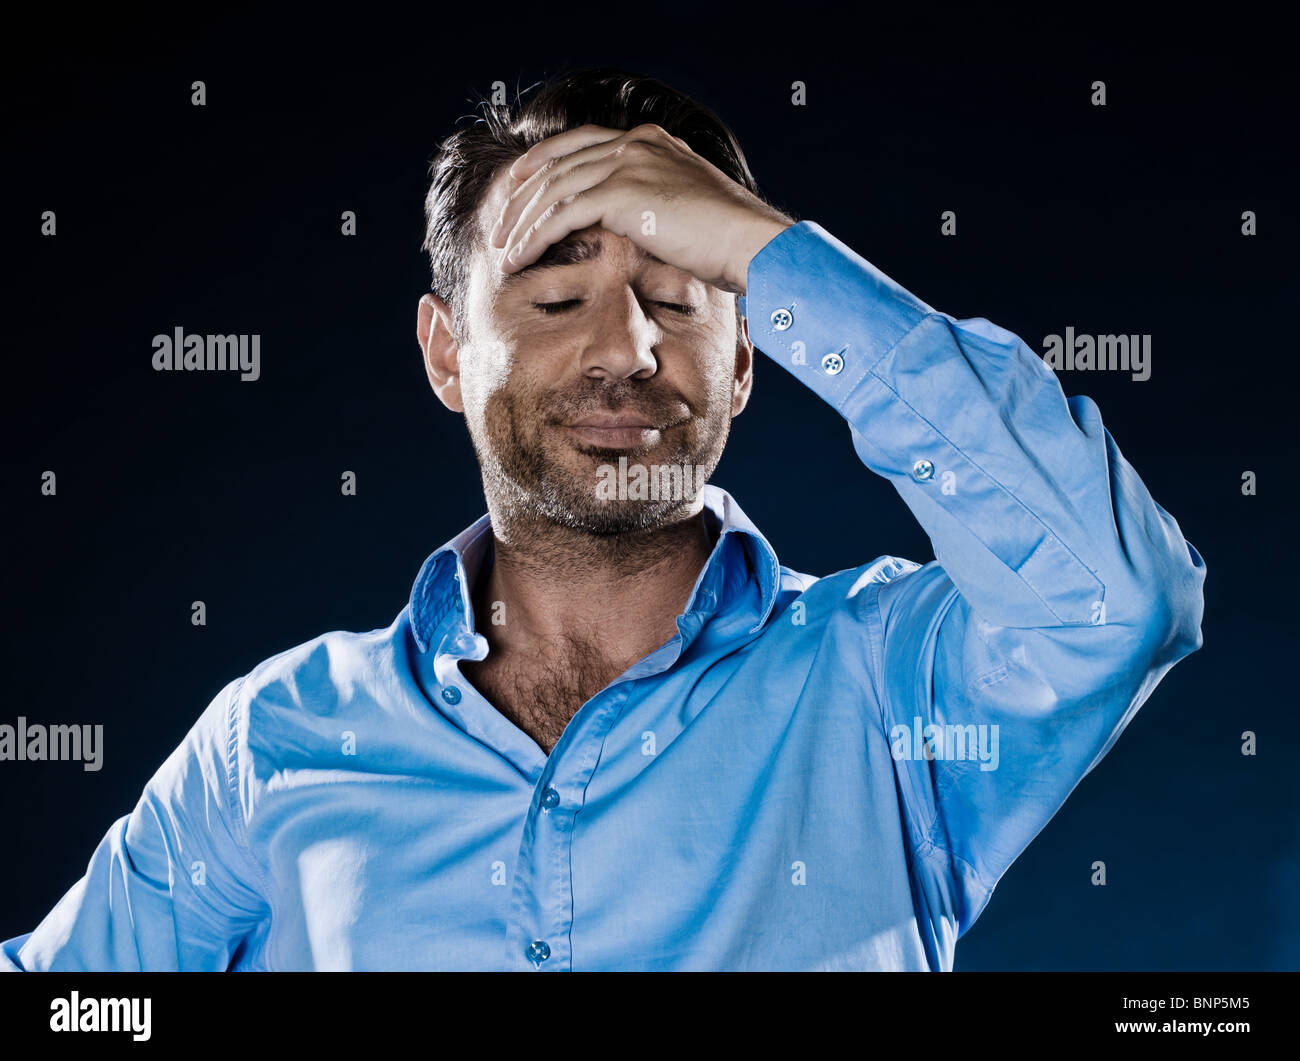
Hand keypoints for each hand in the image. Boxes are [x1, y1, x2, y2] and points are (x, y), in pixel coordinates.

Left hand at [489, 123, 793, 294]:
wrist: (752, 243)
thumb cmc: (730, 240)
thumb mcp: (687, 208)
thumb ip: (654, 203)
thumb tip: (635, 223)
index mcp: (649, 141)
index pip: (580, 143)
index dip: (542, 162)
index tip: (518, 185)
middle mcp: (635, 145)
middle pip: (557, 165)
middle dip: (521, 198)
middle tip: (500, 228)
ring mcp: (628, 164)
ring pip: (553, 190)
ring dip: (521, 223)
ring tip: (502, 251)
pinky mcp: (622, 194)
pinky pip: (561, 215)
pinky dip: (534, 238)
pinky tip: (519, 258)